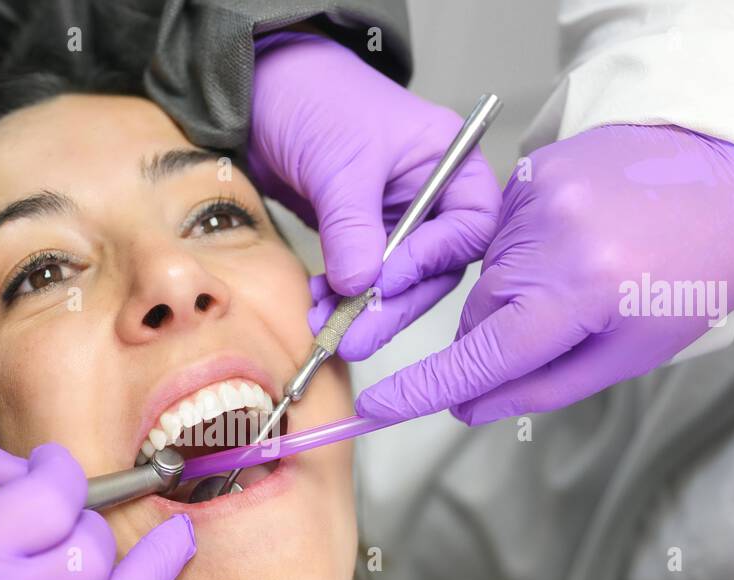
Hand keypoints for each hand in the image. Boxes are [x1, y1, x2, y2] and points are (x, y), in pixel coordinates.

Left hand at [248, 32, 499, 356]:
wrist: (263, 92)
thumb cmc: (316, 96)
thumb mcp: (340, 161)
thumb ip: (353, 225)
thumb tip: (361, 283)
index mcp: (450, 162)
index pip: (470, 225)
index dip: (432, 258)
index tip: (386, 279)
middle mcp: (431, 195)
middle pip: (436, 267)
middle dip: (394, 303)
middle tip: (357, 332)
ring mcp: (397, 218)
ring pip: (400, 282)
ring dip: (365, 309)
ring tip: (329, 326)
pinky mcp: (362, 236)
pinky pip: (365, 279)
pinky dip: (343, 298)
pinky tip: (320, 305)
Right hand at [355, 124, 733, 423]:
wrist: (730, 174)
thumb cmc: (692, 275)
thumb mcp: (630, 351)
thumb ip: (542, 386)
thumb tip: (467, 408)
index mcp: (580, 291)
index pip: (481, 354)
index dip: (423, 387)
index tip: (374, 410)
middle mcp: (549, 240)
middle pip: (479, 319)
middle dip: (500, 339)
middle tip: (561, 330)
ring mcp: (537, 198)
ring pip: (488, 281)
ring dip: (514, 295)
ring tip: (581, 275)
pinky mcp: (532, 173)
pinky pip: (501, 238)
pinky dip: (523, 255)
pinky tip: (574, 243)